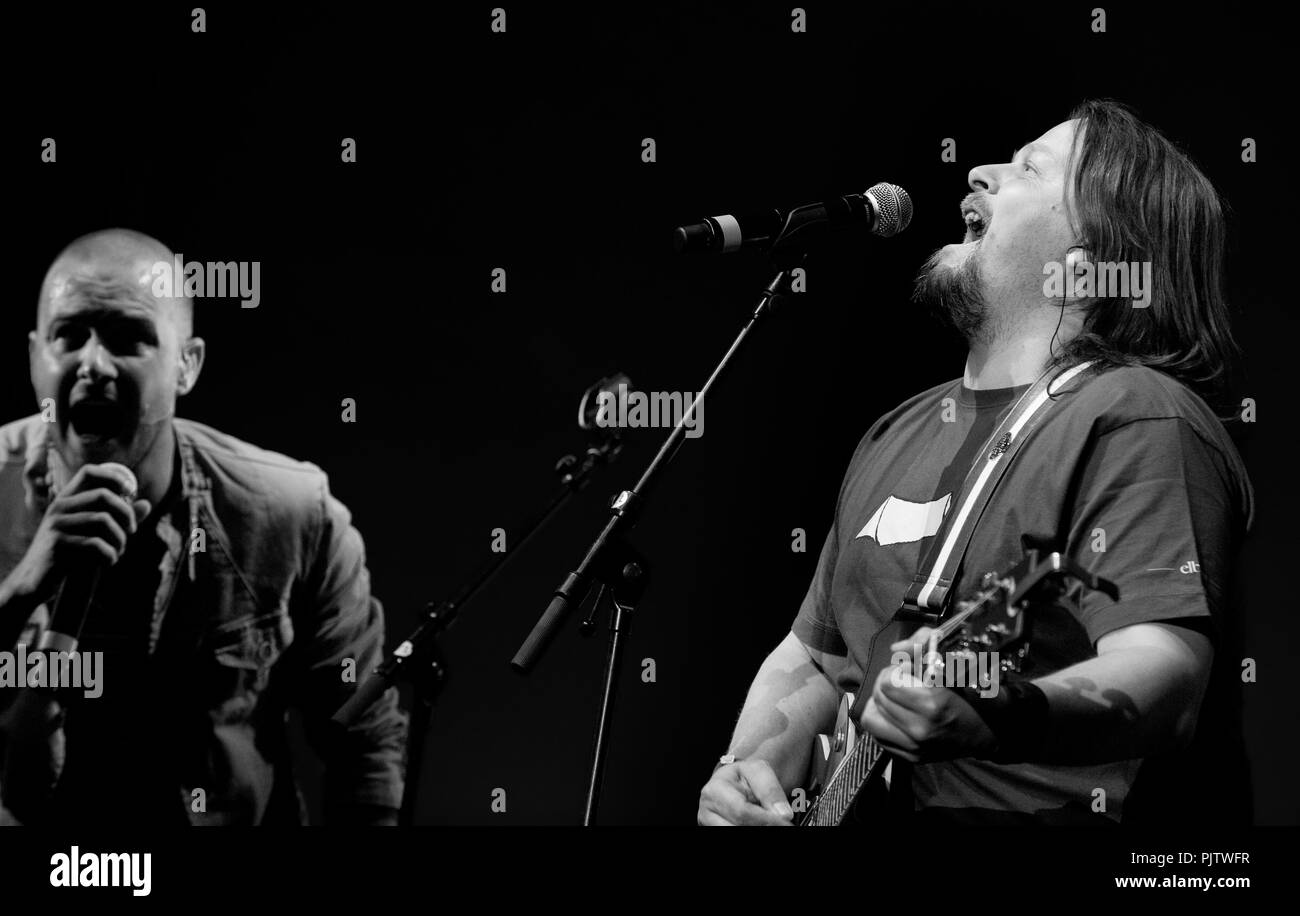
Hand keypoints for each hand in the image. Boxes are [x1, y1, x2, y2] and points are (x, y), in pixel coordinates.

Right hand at [1, 463, 150, 606]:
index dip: (113, 477)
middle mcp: (59, 507)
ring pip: (103, 520)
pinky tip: (109, 562)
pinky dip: (110, 555)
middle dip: (126, 513)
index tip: (130, 492)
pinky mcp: (57, 544)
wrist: (35, 579)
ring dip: (120, 539)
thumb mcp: (91, 532)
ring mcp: (56, 525)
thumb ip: (118, 518)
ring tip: (119, 551)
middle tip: (132, 531)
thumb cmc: (70, 552)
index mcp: (67, 499)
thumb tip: (147, 504)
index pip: (88, 472)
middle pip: (103, 495)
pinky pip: (96, 544)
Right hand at [698, 758, 794, 825]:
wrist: (733, 784)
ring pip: (736, 833)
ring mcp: (709, 826)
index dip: (767, 819)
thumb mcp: (758, 771)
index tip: (786, 820)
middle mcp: (706, 813)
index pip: (742, 812)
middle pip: (738, 828)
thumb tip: (783, 814)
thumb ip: (770, 789)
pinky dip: (753, 828)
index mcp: (714, 791)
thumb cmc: (744, 777)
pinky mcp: (714, 831)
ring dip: (759, 828)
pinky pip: (735, 835)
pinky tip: (762, 824)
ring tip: (771, 821)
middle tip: (783, 823)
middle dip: (763, 826)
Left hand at [858, 627, 997, 762]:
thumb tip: (897, 649)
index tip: (909, 669)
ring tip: (894, 698)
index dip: (896, 670)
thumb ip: (924, 645)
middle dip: (886, 683)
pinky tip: (895, 715)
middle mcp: (920, 728)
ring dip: (879, 703)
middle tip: (901, 680)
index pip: (888, 682)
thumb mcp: (955, 661)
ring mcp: (915, 747)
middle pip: (878, 697)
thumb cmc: (973, 695)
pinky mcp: (911, 758)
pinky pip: (878, 736)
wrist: (989, 734)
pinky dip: (882, 722)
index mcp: (932, 703)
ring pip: (871, 718)